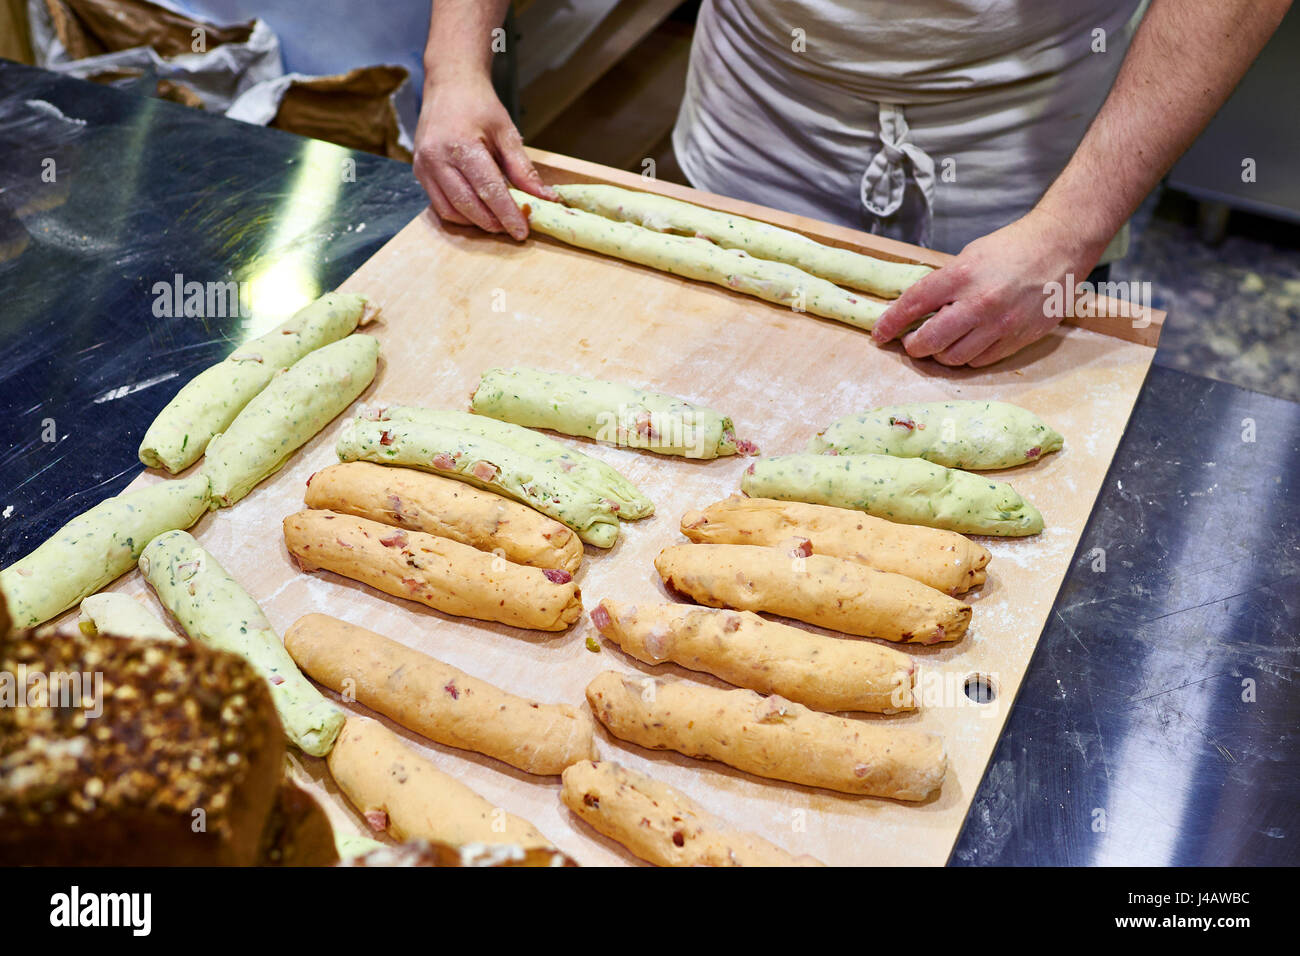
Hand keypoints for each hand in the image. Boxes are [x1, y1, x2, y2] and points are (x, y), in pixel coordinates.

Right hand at [413, 76, 556, 239]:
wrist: (449, 84)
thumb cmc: (479, 105)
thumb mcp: (506, 132)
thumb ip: (523, 169)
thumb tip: (544, 198)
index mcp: (460, 144)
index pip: (488, 190)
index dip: (507, 214)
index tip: (522, 232)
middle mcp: (436, 158)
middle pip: (468, 205)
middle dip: (493, 222)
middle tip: (513, 228)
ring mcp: (423, 166)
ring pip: (451, 211)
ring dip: (476, 222)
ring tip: (497, 220)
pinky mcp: (419, 172)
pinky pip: (440, 205)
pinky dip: (461, 214)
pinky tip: (478, 211)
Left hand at [870, 210, 1102, 366]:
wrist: (1059, 247)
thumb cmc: (1011, 248)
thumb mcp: (968, 257)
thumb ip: (943, 284)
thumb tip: (916, 310)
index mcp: (961, 276)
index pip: (913, 305)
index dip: (891, 323)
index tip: (879, 334)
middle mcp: (979, 304)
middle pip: (930, 342)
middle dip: (914, 346)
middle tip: (912, 342)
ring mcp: (1000, 325)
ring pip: (954, 358)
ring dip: (941, 354)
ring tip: (942, 341)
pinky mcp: (1018, 339)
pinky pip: (980, 361)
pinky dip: (967, 356)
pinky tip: (969, 342)